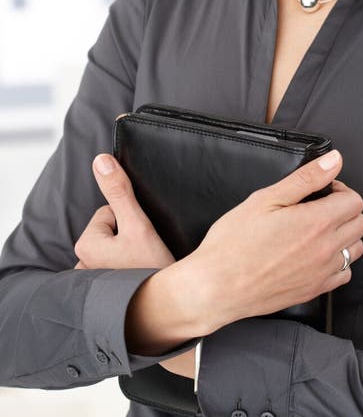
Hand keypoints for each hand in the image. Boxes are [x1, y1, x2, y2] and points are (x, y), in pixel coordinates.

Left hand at [73, 153, 192, 376]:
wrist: (170, 312)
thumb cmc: (153, 269)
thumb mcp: (138, 224)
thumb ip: (119, 191)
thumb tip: (100, 160)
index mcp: (86, 246)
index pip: (109, 213)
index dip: (131, 221)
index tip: (142, 240)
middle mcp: (81, 268)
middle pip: (110, 233)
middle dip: (127, 240)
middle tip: (144, 255)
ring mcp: (91, 287)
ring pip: (113, 254)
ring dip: (127, 259)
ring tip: (143, 271)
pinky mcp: (102, 301)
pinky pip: (113, 275)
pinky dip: (125, 277)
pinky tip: (138, 284)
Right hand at [159, 149, 362, 337]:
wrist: (217, 287)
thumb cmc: (234, 241)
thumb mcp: (266, 199)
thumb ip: (306, 178)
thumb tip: (335, 160)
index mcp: (317, 222)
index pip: (354, 201)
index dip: (340, 189)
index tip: (321, 191)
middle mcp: (326, 249)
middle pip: (360, 224)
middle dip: (344, 210)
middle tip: (319, 207)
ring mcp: (322, 274)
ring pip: (355, 249)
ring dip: (344, 235)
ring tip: (317, 230)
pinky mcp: (314, 291)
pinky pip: (344, 274)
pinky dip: (337, 262)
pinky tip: (315, 254)